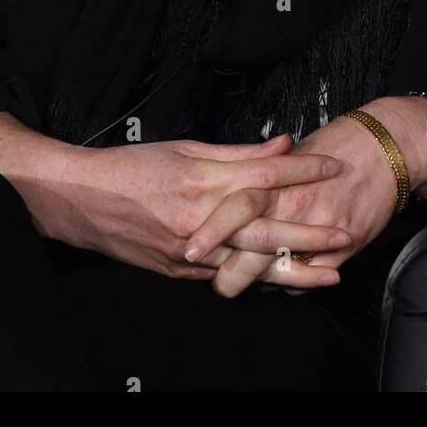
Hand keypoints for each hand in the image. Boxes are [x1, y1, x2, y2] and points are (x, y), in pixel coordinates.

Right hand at [25, 130, 353, 289]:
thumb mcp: (185, 148)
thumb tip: (281, 144)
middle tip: (345, 231)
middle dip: (309, 231)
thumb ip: (237, 151)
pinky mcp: (181, 272)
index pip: (263, 174)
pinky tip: (282, 282)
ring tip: (328, 273)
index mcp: (202, 179)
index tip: (331, 167)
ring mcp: (191, 251)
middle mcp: (201, 218)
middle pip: (265, 226)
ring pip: (251, 263)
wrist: (82, 200)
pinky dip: (257, 280)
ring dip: (293, 269)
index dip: (301, 169)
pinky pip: (227, 278)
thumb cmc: (131, 167)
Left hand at [184, 99, 426, 297]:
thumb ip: (256, 166)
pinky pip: (311, 276)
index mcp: (279, 178)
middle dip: (225, 267)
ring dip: (255, 280)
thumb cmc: (337, 144)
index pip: (236, 206)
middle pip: (253, 242)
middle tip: (202, 274)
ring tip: (231, 286)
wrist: (387, 146)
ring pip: (280, 267)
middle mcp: (297, 204)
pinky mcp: (344, 245)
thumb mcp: (290, 150)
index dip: (211, 230)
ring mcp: (321, 228)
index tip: (186, 247)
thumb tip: (223, 187)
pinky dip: (289, 283)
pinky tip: (273, 283)